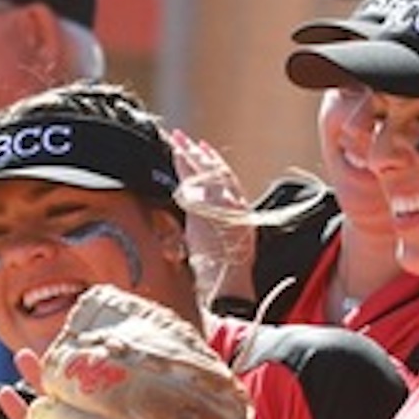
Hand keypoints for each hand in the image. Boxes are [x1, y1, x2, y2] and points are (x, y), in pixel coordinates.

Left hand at [171, 128, 256, 306]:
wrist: (228, 282)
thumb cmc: (228, 269)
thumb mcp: (232, 240)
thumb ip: (218, 221)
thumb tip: (201, 214)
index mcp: (241, 210)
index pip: (227, 178)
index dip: (214, 162)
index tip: (203, 148)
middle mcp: (234, 204)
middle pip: (215, 171)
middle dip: (197, 153)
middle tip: (182, 137)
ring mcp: (220, 206)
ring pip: (204, 174)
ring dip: (190, 156)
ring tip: (177, 142)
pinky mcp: (205, 211)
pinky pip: (194, 186)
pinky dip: (186, 172)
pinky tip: (177, 160)